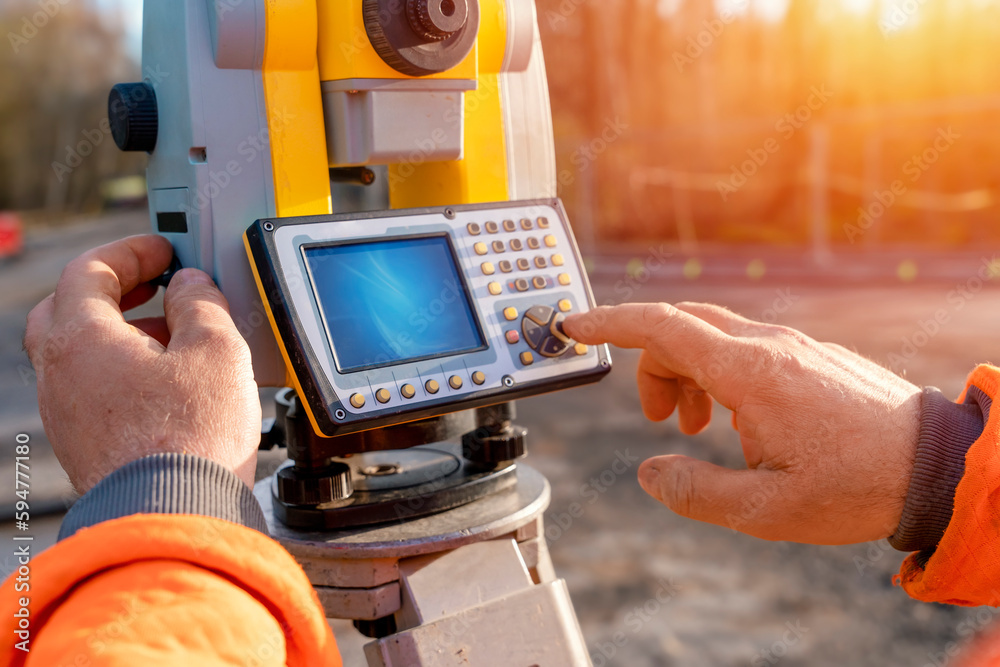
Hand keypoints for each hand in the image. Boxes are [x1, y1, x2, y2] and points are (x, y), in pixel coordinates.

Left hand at [23, 235, 260, 492]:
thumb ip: (202, 304)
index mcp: (81, 338)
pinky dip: (122, 372)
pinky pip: (92, 391)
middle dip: (111, 290)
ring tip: (173, 338)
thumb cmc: (190, 436)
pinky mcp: (84, 446)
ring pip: (80, 354)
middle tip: (151, 285)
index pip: (89, 270)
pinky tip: (167, 385)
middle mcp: (59, 374)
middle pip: (67, 310)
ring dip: (121, 333)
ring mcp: (65, 414)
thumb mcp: (216, 349)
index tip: (163, 250)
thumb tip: (193, 287)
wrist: (175, 514)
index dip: (131, 251)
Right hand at [563, 303, 920, 544]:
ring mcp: (792, 346)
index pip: (662, 326)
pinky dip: (719, 376)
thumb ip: (695, 491)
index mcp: (750, 373)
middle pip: (682, 328)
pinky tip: (740, 424)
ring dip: (687, 374)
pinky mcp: (808, 356)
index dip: (609, 323)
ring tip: (696, 427)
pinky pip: (744, 349)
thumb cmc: (856, 485)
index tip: (573, 326)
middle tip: (658, 419)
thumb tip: (651, 472)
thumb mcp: (765, 508)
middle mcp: (769, 346)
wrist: (935, 464)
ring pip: (712, 337)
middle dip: (651, 366)